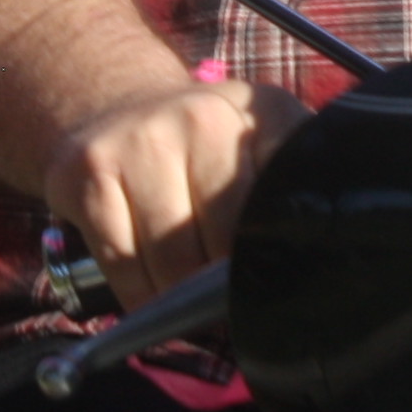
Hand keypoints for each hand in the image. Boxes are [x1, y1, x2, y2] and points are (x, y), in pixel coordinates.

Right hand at [44, 75, 311, 307]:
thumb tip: (322, 261)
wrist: (113, 104)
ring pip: (171, 261)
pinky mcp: (89, 171)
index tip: (274, 285)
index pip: (286, 200)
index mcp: (264, 111)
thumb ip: (294, 185)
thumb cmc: (203, 143)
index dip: (277, 256)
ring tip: (189, 306)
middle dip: (226, 288)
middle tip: (226, 305)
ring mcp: (142, 140)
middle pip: (227, 242)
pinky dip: (137, 294)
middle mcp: (204, 116)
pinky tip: (149, 294)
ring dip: (180, 301)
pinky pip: (121, 260)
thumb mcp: (262, 140)